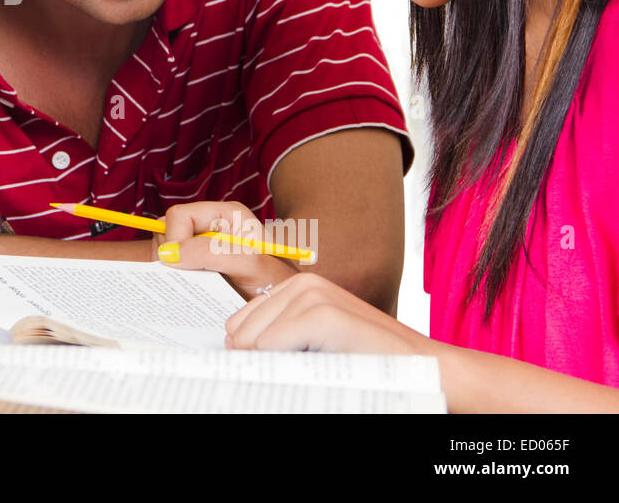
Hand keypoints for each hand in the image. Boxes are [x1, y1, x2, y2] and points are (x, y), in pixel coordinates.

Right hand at [157, 201, 299, 298]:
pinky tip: (194, 290)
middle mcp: (211, 227)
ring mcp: (200, 247)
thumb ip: (211, 252)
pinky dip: (174, 281)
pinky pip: (169, 268)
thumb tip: (168, 254)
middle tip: (194, 277)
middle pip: (169, 231)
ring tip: (200, 284)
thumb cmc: (274, 283)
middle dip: (174, 257)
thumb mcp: (249, 264)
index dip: (175, 239)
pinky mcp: (193, 266)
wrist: (281, 314)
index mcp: (226, 215)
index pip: (180, 216)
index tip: (181, 265)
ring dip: (174, 271)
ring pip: (165, 251)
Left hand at [225, 272, 431, 354]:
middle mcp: (302, 284)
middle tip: (301, 372)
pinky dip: (286, 367)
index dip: (248, 353)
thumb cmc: (368, 361)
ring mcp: (313, 295)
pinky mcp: (322, 314)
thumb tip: (231, 351)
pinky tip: (319, 367)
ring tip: (317, 368)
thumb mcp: (312, 345)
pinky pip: (271, 348)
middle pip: (239, 333)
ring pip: (252, 342)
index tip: (269, 368)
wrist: (424, 370)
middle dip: (258, 361)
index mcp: (297, 288)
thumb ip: (276, 339)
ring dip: (278, 366)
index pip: (240, 323)